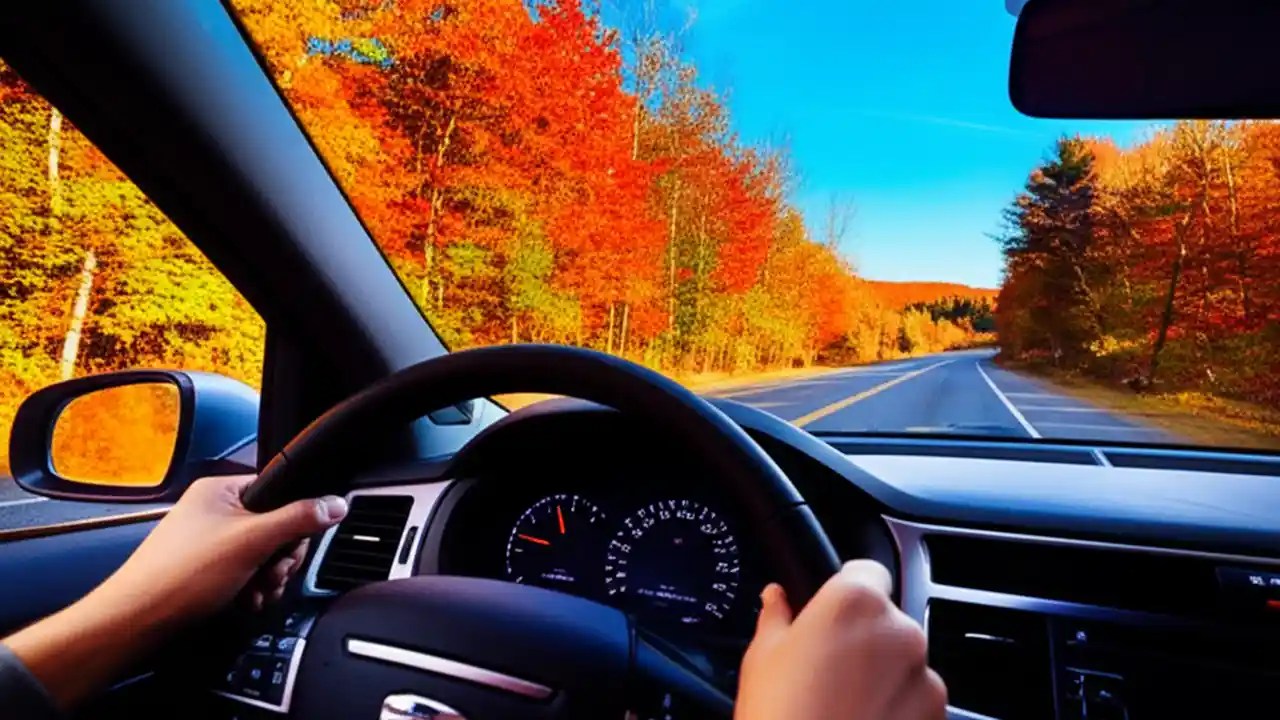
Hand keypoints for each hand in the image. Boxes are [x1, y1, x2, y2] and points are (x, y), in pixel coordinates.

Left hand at [4, 474, 347, 709]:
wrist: (137, 621)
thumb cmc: (180, 576)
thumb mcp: (252, 541)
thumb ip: (299, 519)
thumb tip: (336, 503)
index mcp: (220, 491)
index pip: (279, 491)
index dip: (294, 521)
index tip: (292, 545)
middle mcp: (214, 512)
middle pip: (274, 527)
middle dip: (280, 557)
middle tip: (271, 573)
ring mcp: (209, 543)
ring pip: (262, 555)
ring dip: (267, 578)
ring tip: (254, 591)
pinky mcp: (206, 571)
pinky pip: (245, 574)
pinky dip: (251, 589)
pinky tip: (245, 600)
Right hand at [736, 560, 946, 719]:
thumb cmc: (778, 716)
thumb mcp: (762, 658)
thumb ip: (777, 617)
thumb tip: (776, 597)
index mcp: (854, 601)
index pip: (866, 570)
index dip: (847, 590)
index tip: (831, 613)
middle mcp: (899, 630)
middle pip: (887, 621)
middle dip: (864, 640)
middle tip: (828, 671)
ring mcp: (925, 677)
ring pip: (904, 664)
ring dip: (884, 677)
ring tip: (844, 706)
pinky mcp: (938, 715)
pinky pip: (918, 702)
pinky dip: (899, 711)